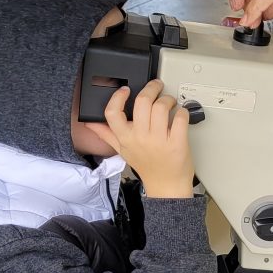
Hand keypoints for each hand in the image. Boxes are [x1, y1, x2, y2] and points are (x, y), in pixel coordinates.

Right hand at [97, 80, 193, 198]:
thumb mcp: (123, 151)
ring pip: (162, 107)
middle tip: (156, 86)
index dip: (117, 97)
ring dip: (168, 99)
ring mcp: (159, 140)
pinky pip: (180, 118)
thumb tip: (90, 123)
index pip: (113, 113)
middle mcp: (141, 138)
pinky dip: (182, 111)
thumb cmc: (146, 167)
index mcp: (126, 138)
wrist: (166, 186)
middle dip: (151, 88)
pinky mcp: (177, 143)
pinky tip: (180, 113)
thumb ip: (106, 134)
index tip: (125, 90)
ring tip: (169, 101)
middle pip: (142, 102)